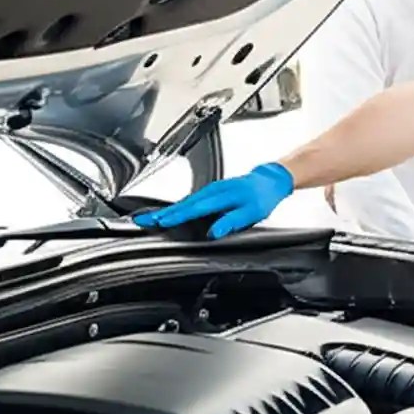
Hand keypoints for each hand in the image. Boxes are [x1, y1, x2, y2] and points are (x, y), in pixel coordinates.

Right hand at [133, 163, 294, 238]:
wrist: (270, 181)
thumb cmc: (262, 198)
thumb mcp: (252, 213)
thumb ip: (231, 222)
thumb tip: (213, 232)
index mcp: (222, 196)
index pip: (194, 208)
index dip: (176, 216)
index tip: (161, 222)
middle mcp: (214, 191)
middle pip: (183, 204)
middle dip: (162, 213)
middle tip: (143, 221)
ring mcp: (211, 189)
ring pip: (185, 201)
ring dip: (167, 210)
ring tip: (150, 219)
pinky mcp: (211, 191)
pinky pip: (190, 200)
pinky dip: (177, 207)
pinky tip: (169, 213)